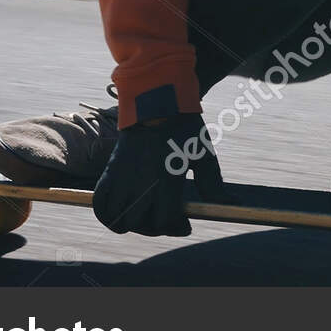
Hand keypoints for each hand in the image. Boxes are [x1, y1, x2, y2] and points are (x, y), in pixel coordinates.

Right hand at [93, 114, 226, 235]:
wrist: (156, 103)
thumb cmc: (184, 129)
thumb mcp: (204, 155)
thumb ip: (213, 184)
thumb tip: (231, 202)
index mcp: (165, 181)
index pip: (163, 221)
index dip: (175, 228)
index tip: (184, 224)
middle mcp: (140, 183)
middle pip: (138, 224)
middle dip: (153, 228)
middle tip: (163, 221)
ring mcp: (122, 178)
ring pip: (116, 219)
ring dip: (128, 224)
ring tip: (141, 219)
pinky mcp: (110, 171)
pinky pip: (100, 202)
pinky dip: (106, 214)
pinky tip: (119, 212)